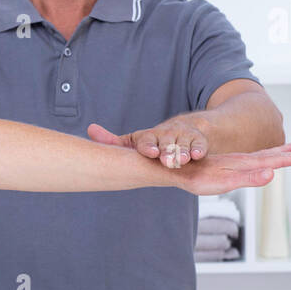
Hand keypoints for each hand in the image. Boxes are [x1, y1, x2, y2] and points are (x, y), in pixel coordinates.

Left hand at [87, 119, 206, 167]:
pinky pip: (200, 145)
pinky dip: (199, 150)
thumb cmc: (154, 141)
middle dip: (167, 152)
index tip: (150, 153)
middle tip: (166, 161)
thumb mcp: (134, 141)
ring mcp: (183, 136)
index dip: (148, 147)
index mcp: (149, 136)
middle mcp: (166, 134)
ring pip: (183, 145)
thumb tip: (90, 129)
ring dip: (182, 152)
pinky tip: (197, 155)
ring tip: (182, 160)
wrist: (185, 128)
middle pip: (167, 143)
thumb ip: (113, 141)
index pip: (147, 140)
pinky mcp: (199, 141)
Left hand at [173, 142, 290, 195]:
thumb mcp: (224, 181)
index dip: (290, 158)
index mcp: (243, 164)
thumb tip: (272, 172)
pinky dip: (258, 159)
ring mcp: (231, 164)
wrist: (173, 167)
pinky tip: (262, 161)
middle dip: (288, 156)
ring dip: (276, 154)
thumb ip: (248, 178)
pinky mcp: (223, 167)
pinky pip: (246, 161)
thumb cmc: (196, 177)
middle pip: (269, 157)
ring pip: (259, 157)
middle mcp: (239, 162)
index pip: (272, 159)